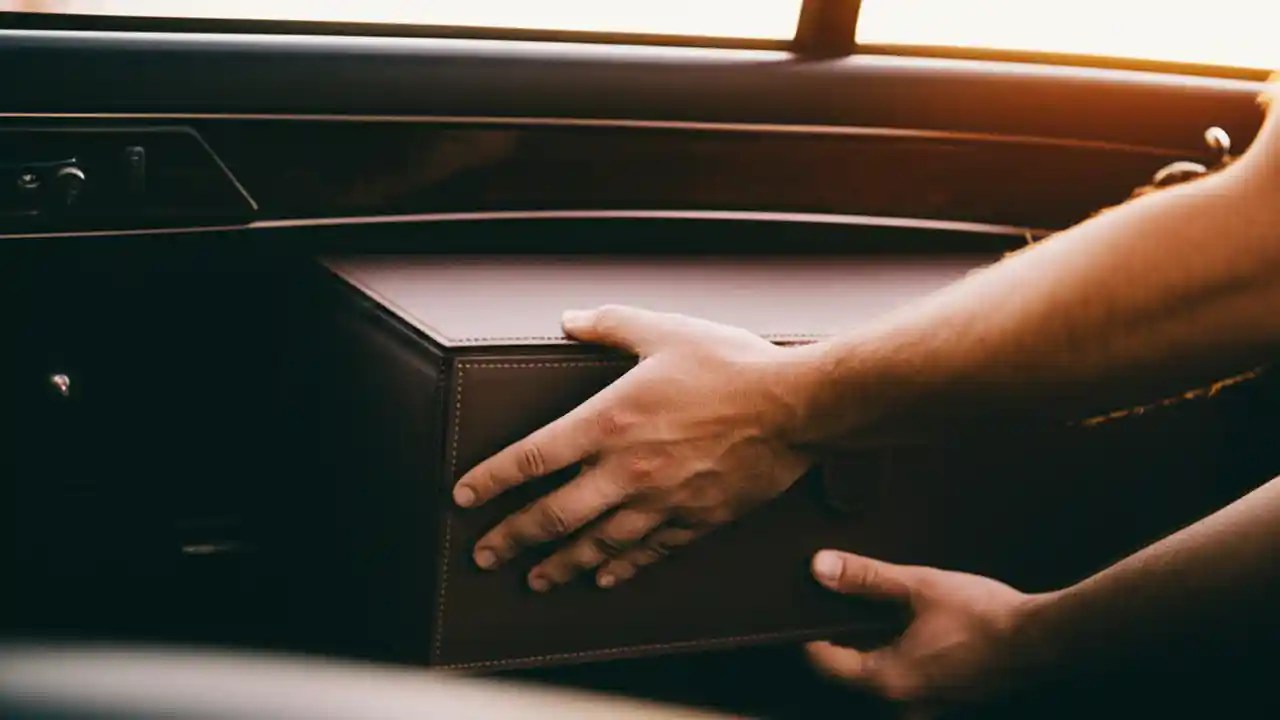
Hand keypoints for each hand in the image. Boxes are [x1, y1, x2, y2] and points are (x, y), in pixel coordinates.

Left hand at [453, 305, 815, 590]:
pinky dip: (619, 569)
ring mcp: (660, 503)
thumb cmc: (733, 366)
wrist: (796, 407)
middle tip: (483, 557)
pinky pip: (647, 554)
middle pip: (552, 516)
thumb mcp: (664, 331)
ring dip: (558, 565)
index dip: (490, 481)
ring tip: (534, 580)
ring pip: (595, 546)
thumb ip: (611, 326)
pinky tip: (603, 579)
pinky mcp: (694, 521)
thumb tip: (571, 319)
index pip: (531, 459)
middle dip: (511, 540)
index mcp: (609, 422)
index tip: (463, 497)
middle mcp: (626, 471)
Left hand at [806, 550, 1046, 717]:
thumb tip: (820, 568)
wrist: (1047, 641)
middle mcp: (902, 706)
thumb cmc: (985, 615)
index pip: (824, 663)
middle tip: (834, 606)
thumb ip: (866, 578)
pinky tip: (905, 631)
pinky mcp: (947, 704)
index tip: (806, 607)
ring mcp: (927, 709)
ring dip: (868, 653)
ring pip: (878, 682)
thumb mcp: (920, 586)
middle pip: (848, 677)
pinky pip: (904, 685)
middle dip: (838, 643)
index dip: (809, 634)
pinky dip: (895, 660)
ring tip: (869, 616)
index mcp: (887, 681)